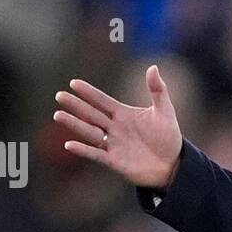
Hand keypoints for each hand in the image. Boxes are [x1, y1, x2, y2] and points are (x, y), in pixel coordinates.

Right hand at [53, 64, 182, 188]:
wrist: (173, 164)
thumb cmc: (168, 137)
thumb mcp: (165, 111)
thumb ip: (158, 90)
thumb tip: (152, 67)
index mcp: (123, 114)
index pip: (102, 101)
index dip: (89, 92)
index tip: (74, 83)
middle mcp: (114, 128)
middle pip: (91, 114)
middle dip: (75, 105)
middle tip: (60, 95)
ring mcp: (113, 144)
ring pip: (89, 132)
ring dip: (74, 124)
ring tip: (58, 115)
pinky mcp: (114, 161)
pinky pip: (95, 154)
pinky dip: (83, 150)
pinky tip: (69, 144)